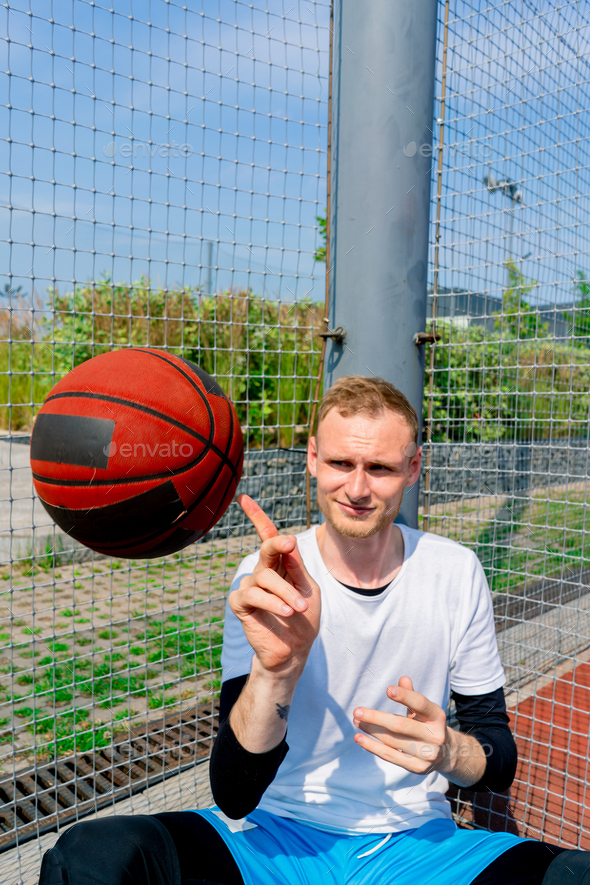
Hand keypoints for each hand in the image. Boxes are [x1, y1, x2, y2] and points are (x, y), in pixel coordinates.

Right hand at [229, 495, 320, 675]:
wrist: (294, 651)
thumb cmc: (304, 620)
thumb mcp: (309, 590)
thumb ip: (298, 567)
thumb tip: (289, 541)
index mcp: (280, 564)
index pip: (267, 535)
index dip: (256, 516)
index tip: (244, 498)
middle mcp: (263, 571)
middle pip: (267, 549)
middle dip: (277, 544)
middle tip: (290, 544)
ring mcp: (250, 586)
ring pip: (265, 577)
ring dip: (286, 592)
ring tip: (299, 608)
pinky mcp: (241, 603)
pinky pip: (253, 594)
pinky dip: (272, 602)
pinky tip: (285, 612)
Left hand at [352, 676, 452, 774]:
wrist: (446, 753)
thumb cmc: (428, 724)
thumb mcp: (424, 709)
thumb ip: (412, 695)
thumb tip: (403, 679)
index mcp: (437, 716)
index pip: (420, 704)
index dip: (405, 696)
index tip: (388, 690)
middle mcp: (434, 736)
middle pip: (400, 725)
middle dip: (376, 717)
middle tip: (357, 711)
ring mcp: (427, 754)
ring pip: (392, 741)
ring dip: (371, 730)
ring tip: (356, 721)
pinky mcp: (417, 767)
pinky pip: (390, 756)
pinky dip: (373, 747)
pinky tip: (360, 739)